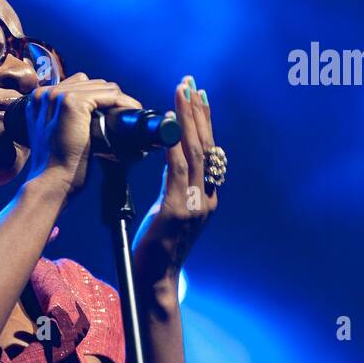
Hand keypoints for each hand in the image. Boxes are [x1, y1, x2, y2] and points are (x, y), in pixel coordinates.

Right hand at [22, 72, 144, 201]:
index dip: (97, 98)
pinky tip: (129, 112)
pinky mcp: (73, 102)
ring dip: (119, 99)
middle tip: (123, 115)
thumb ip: (63, 119)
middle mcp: (46, 93)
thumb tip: (91, 114)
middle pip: (90, 83)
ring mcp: (59, 96)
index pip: (77, 85)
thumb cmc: (56, 165)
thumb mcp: (54, 135)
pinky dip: (123, 102)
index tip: (111, 113)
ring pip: (102, 86)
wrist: (52, 180)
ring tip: (128, 114)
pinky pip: (108, 94)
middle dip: (108, 98)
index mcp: (38, 100)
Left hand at [130, 75, 220, 296]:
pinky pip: (177, 171)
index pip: (208, 151)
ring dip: (187, 120)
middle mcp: (207, 196)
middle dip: (198, 112)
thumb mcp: (170, 212)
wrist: (155, 278)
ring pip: (194, 153)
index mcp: (207, 196)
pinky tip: (169, 128)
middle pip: (206, 145)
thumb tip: (170, 163)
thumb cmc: (156, 247)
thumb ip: (175, 187)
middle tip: (191, 84)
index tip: (198, 97)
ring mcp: (195, 203)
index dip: (204, 122)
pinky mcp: (178, 210)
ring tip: (182, 94)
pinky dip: (174, 146)